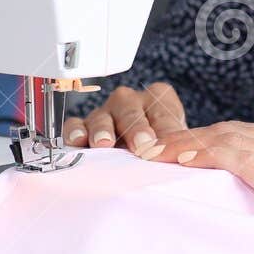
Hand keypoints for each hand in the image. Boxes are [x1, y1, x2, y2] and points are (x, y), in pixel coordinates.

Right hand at [64, 81, 185, 153]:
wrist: (141, 156)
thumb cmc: (160, 146)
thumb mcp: (175, 142)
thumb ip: (175, 143)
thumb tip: (178, 154)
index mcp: (158, 97)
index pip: (162, 112)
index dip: (164, 130)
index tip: (161, 146)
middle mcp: (130, 100)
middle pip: (131, 112)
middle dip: (136, 129)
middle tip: (141, 145)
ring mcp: (105, 112)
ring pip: (102, 118)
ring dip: (103, 130)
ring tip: (105, 143)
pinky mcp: (83, 126)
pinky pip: (75, 125)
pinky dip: (75, 132)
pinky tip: (78, 140)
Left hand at [146, 121, 253, 252]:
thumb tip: (246, 211)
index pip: (241, 135)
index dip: (202, 140)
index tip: (170, 151)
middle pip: (229, 130)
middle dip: (186, 137)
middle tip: (146, 148)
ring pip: (227, 137)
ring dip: (184, 144)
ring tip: (149, 153)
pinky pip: (236, 155)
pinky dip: (203, 153)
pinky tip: (177, 159)